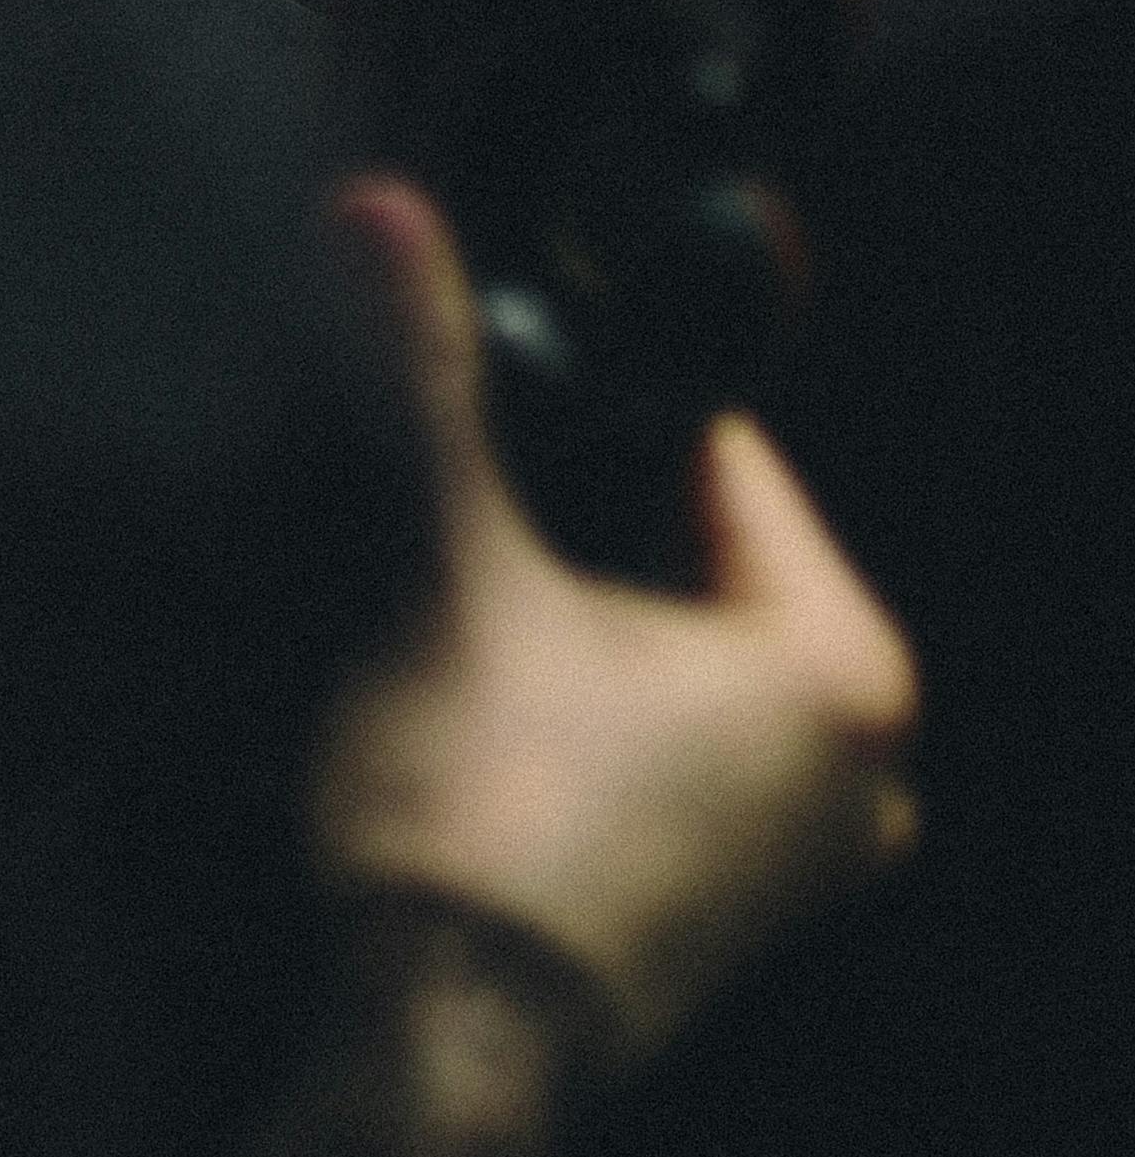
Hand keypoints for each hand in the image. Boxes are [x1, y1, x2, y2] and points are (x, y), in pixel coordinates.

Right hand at [312, 174, 920, 1078]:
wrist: (435, 1032)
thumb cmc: (478, 813)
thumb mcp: (446, 565)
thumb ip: (427, 383)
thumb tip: (384, 215)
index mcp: (842, 665)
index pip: (718, 456)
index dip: (590, 406)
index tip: (495, 384)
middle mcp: (862, 766)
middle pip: (692, 559)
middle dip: (575, 522)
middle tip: (460, 517)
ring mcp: (802, 856)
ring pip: (673, 659)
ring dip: (571, 621)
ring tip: (453, 612)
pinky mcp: (728, 910)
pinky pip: (664, 752)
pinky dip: (585, 714)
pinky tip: (479, 710)